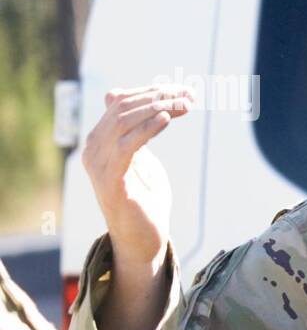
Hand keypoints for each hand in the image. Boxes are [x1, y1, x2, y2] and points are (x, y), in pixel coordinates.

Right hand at [83, 86, 192, 271]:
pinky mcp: (112, 182)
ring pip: (124, 122)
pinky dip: (146, 130)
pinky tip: (165, 119)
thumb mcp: (141, 158)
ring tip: (184, 105)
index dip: (151, 91)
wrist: (141, 239)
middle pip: (123, 108)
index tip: (183, 90)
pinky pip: (127, 147)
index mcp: (100, 140)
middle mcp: (94, 149)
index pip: (121, 102)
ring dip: (157, 108)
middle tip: (189, 95)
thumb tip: (137, 102)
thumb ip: (137, 132)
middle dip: (158, 97)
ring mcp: (100, 165)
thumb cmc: (145, 198)